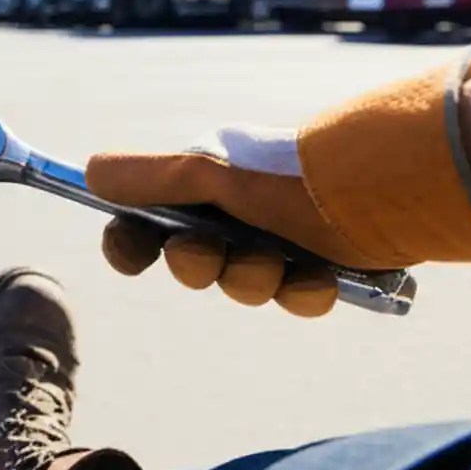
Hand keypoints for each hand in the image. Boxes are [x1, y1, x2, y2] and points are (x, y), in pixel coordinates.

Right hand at [86, 131, 344, 317]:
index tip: (134, 255)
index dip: (134, 245)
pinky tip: (322, 278)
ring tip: (281, 262)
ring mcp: (280, 241)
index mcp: (204, 186)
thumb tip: (89, 173)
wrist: (381, 188)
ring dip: (254, 279)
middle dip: (198, 265)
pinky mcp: (323, 267)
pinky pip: (296, 297)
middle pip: (191, 263)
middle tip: (211, 252)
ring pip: (243, 285)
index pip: (148, 224)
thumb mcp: (205, 172)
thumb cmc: (282, 173)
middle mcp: (238, 213)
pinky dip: (305, 292)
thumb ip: (145, 177)